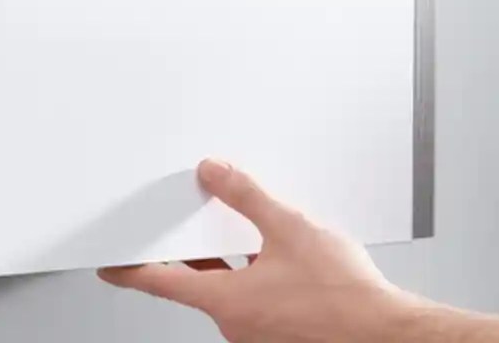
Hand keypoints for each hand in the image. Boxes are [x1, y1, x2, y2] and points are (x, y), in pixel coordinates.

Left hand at [97, 160, 415, 342]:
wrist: (390, 334)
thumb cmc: (348, 299)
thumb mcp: (290, 229)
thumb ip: (247, 197)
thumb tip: (214, 173)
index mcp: (227, 302)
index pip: (159, 282)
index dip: (128, 268)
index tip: (107, 263)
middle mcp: (236, 325)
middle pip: (196, 282)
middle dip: (192, 251)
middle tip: (181, 226)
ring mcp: (258, 333)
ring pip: (230, 290)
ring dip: (231, 263)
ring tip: (248, 233)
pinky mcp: (281, 333)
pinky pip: (255, 299)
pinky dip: (256, 276)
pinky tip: (280, 259)